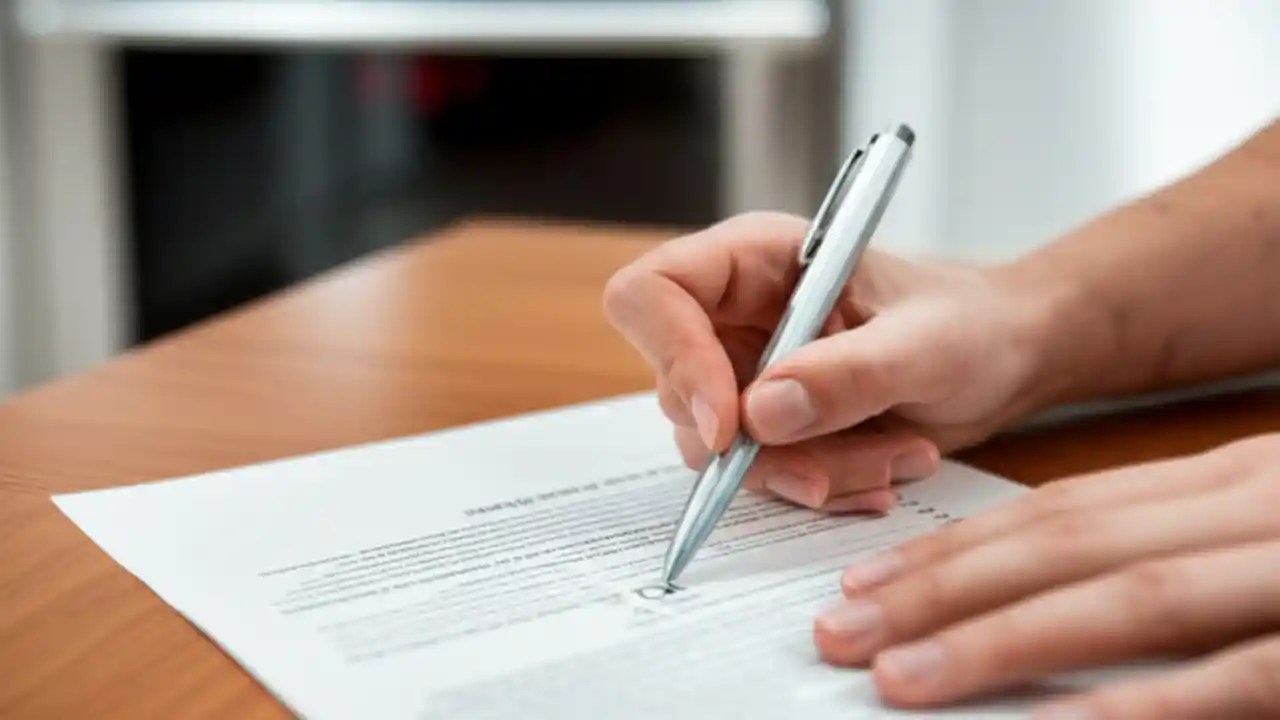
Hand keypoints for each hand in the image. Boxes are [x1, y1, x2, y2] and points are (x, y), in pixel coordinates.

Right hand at [604, 212, 1057, 511]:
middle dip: (766, 446)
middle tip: (845, 463)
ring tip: (897, 455)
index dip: (673, 358)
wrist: (1005, 358)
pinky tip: (882, 472)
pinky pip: (763, 475)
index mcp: (755, 260)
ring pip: (725, 450)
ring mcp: (746, 374)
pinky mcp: (769, 425)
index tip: (730, 426)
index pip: (654, 294)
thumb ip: (847, 375)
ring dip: (811, 471)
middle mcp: (735, 316)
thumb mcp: (925, 345)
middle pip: (682, 392)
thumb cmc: (972, 323)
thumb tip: (757, 414)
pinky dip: (824, 486)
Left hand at [814, 434, 1279, 718]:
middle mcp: (1249, 512)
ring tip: (900, 678)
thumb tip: (1035, 595)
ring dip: (1002, 639)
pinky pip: (1232, 679)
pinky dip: (1135, 706)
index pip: (1061, 507)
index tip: (864, 581)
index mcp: (1225, 482)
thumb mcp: (1262, 528)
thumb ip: (1167, 548)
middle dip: (942, 588)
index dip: (952, 548)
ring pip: (1130, 598)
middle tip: (842, 632)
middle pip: (1069, 542)